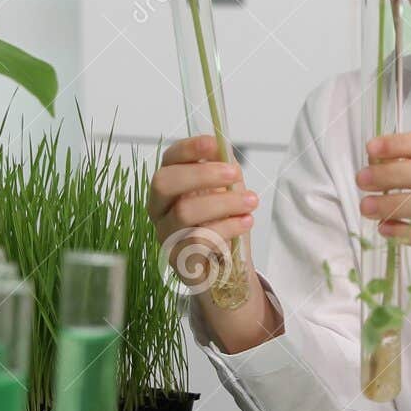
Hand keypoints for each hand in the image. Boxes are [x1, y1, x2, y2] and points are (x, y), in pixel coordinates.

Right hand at [148, 134, 257, 283]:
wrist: (226, 266)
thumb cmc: (221, 222)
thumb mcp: (225, 190)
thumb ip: (223, 169)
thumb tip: (224, 148)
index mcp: (169, 185)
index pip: (169, 159)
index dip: (189, 148)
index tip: (215, 143)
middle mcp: (159, 208)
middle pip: (165, 182)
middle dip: (202, 174)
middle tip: (235, 173)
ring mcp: (165, 234)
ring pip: (184, 212)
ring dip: (223, 203)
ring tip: (250, 202)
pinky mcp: (178, 258)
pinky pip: (197, 240)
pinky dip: (226, 228)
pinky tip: (245, 222)